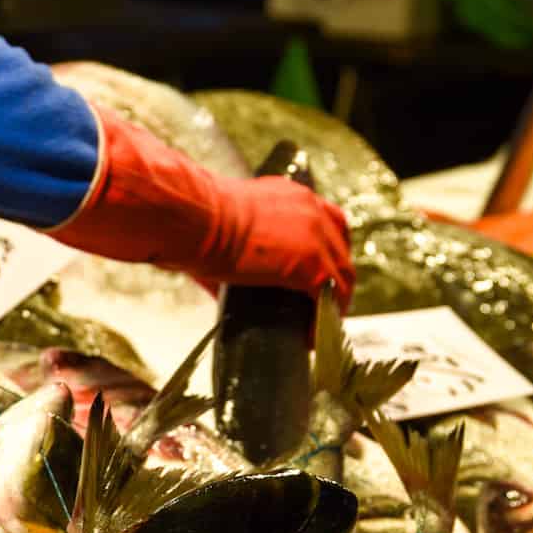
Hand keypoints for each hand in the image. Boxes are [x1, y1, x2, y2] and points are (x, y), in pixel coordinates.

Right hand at [50, 106, 354, 300]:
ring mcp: (316, 239)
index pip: (328, 220)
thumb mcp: (224, 224)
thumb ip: (235, 242)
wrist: (190, 219)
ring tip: (316, 325)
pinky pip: (328, 299)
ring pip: (341, 276)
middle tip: (319, 303)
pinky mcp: (311, 266)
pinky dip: (321, 320)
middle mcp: (312, 210)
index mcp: (291, 194)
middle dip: (335, 276)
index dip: (327, 248)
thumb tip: (217, 273)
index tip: (317, 271)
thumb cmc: (191, 218)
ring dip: (332, 302)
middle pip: (342, 246)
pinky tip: (309, 337)